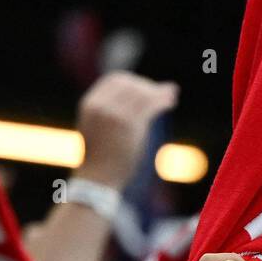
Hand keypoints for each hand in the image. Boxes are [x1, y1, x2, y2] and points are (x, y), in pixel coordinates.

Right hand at [77, 71, 178, 188]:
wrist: (96, 180)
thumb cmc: (99, 159)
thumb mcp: (97, 128)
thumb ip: (110, 111)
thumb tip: (133, 101)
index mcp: (89, 104)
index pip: (114, 80)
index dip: (133, 81)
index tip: (145, 87)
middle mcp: (100, 105)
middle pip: (130, 84)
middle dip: (147, 86)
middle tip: (162, 93)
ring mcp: (115, 114)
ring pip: (142, 93)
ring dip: (158, 93)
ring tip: (171, 96)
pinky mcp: (129, 124)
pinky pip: (150, 105)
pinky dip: (163, 100)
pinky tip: (171, 102)